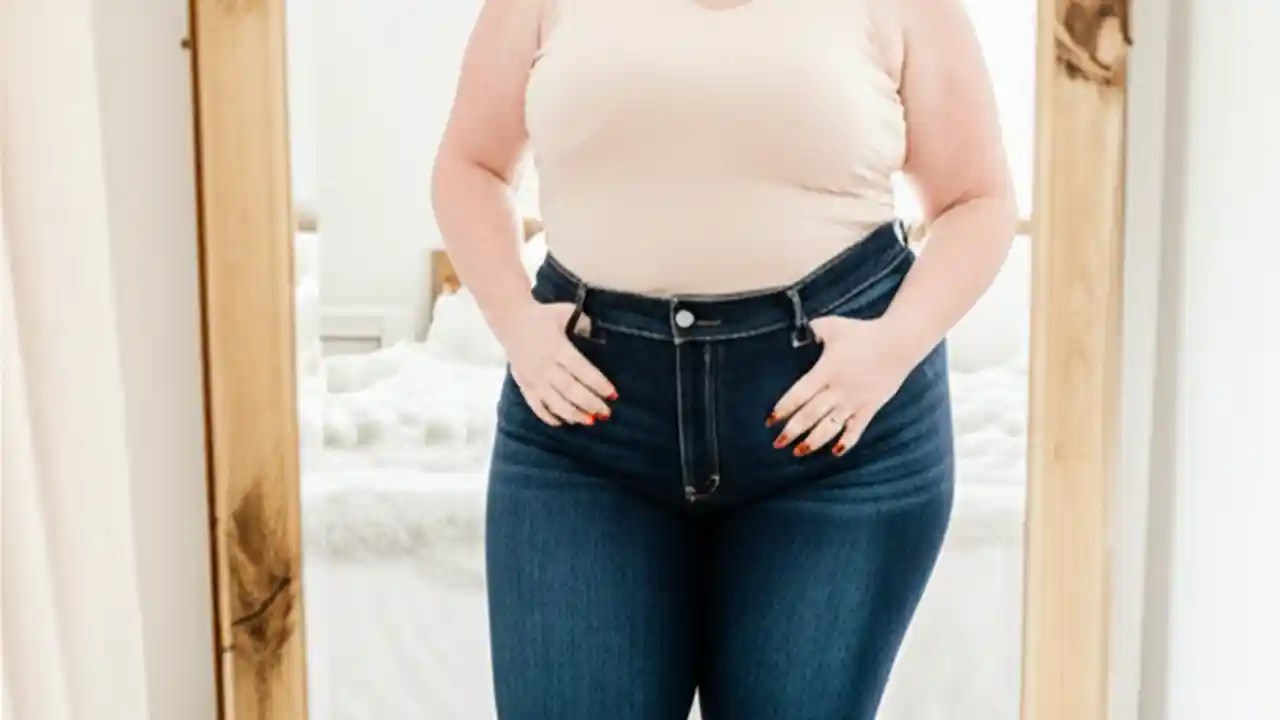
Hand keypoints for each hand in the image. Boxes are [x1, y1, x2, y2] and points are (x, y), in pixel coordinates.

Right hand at [498, 301, 616, 426]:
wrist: (509, 319)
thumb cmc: (542, 316)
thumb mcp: (565, 313)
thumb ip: (584, 323)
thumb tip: (599, 335)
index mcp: (558, 347)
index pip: (582, 369)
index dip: (598, 383)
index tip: (613, 394)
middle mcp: (545, 365)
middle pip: (570, 390)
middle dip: (589, 403)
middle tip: (605, 412)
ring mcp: (533, 377)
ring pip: (554, 402)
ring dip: (572, 414)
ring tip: (589, 421)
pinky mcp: (524, 384)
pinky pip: (535, 405)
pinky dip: (548, 416)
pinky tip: (562, 422)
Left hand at [767, 317, 919, 455]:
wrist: (898, 342)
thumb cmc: (863, 332)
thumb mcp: (832, 325)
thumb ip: (813, 330)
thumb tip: (801, 333)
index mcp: (825, 371)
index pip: (798, 395)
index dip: (782, 410)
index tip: (770, 421)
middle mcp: (837, 390)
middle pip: (809, 416)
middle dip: (791, 432)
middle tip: (777, 443)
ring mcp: (854, 401)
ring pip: (829, 428)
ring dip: (812, 442)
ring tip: (798, 452)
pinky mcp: (869, 407)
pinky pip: (856, 430)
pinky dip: (846, 442)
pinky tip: (835, 452)